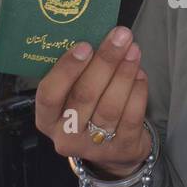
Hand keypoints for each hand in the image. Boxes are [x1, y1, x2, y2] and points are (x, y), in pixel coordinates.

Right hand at [34, 26, 151, 177]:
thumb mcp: (73, 96)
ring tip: (133, 51)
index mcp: (47, 119)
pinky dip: (138, 90)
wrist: (114, 150)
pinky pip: (132, 115)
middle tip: (120, 37)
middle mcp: (66, 136)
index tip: (85, 46)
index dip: (66, 69)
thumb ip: (78, 73)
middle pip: (84, 96)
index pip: (49, 95)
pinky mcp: (122, 148)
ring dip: (124, 73)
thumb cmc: (89, 111)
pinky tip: (140, 73)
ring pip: (110, 106)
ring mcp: (94, 146)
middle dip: (105, 62)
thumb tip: (99, 39)